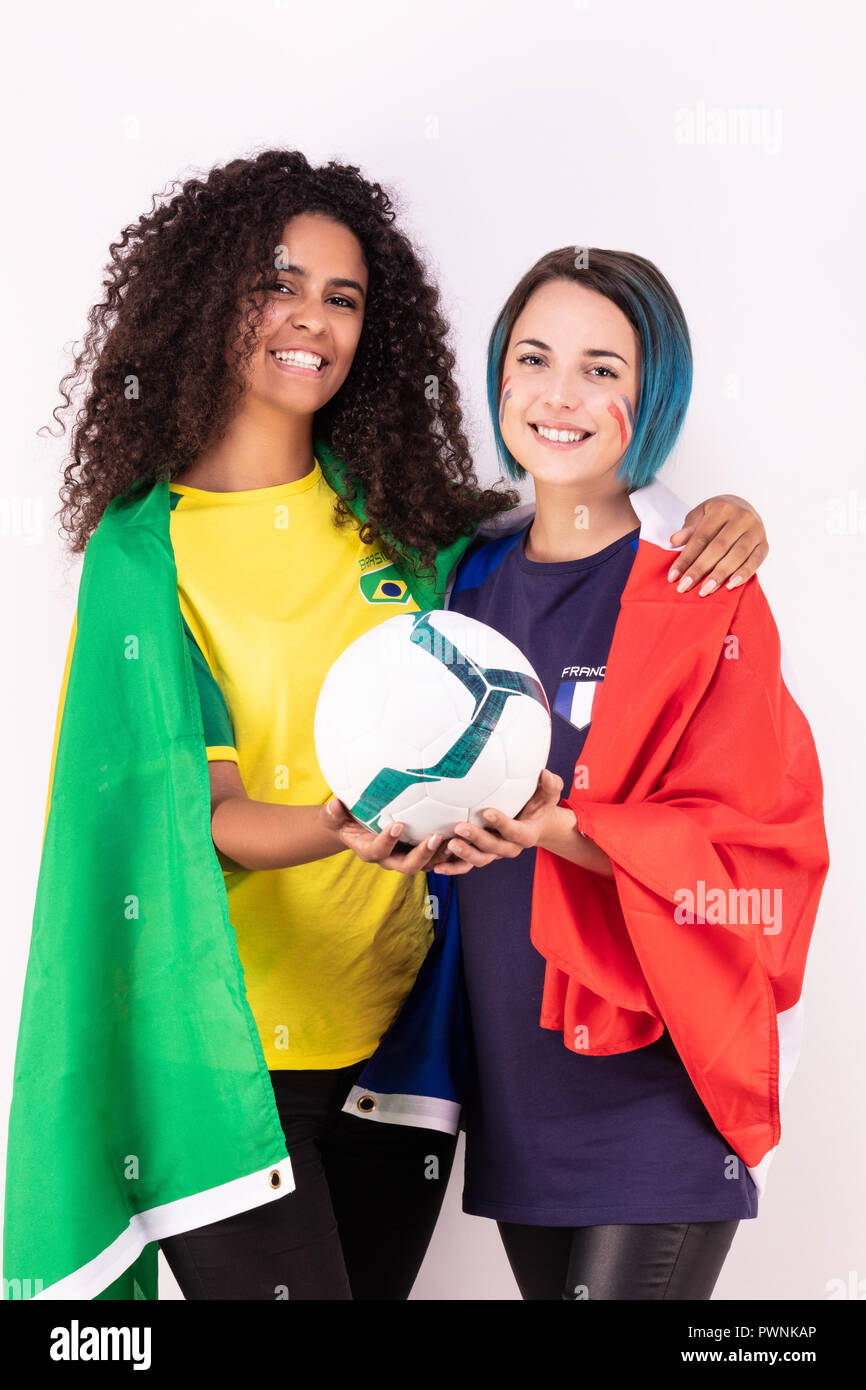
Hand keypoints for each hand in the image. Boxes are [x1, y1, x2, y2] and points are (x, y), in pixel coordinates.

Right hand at [322, 797, 448, 873]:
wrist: (354, 829)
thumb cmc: (344, 820)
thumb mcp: (334, 817)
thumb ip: (333, 813)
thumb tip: (334, 804)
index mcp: (369, 851)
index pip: (379, 850)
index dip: (388, 841)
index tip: (397, 824)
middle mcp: (390, 859)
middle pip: (408, 865)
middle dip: (422, 854)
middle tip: (435, 836)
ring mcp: (405, 858)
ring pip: (426, 864)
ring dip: (441, 854)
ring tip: (455, 839)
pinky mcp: (418, 854)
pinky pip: (435, 858)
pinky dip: (448, 850)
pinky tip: (461, 835)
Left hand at [431, 769, 564, 875]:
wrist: (533, 824)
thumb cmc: (537, 805)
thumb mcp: (546, 796)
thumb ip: (550, 787)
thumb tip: (546, 774)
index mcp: (526, 835)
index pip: (515, 831)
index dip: (502, 824)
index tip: (487, 812)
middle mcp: (509, 848)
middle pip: (493, 848)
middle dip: (476, 839)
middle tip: (459, 827)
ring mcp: (494, 854)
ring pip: (479, 859)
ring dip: (463, 854)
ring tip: (448, 844)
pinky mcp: (481, 857)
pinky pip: (466, 866)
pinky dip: (452, 868)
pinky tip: (436, 867)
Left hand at [668, 494, 768, 596]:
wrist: (744, 508)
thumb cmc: (717, 515)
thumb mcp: (700, 515)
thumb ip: (689, 529)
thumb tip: (674, 541)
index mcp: (722, 509)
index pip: (701, 537)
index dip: (686, 558)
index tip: (673, 576)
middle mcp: (741, 518)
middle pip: (718, 548)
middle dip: (699, 569)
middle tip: (684, 587)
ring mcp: (756, 531)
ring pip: (737, 556)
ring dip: (720, 575)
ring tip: (705, 590)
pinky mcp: (765, 544)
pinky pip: (755, 561)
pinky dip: (743, 574)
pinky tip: (730, 586)